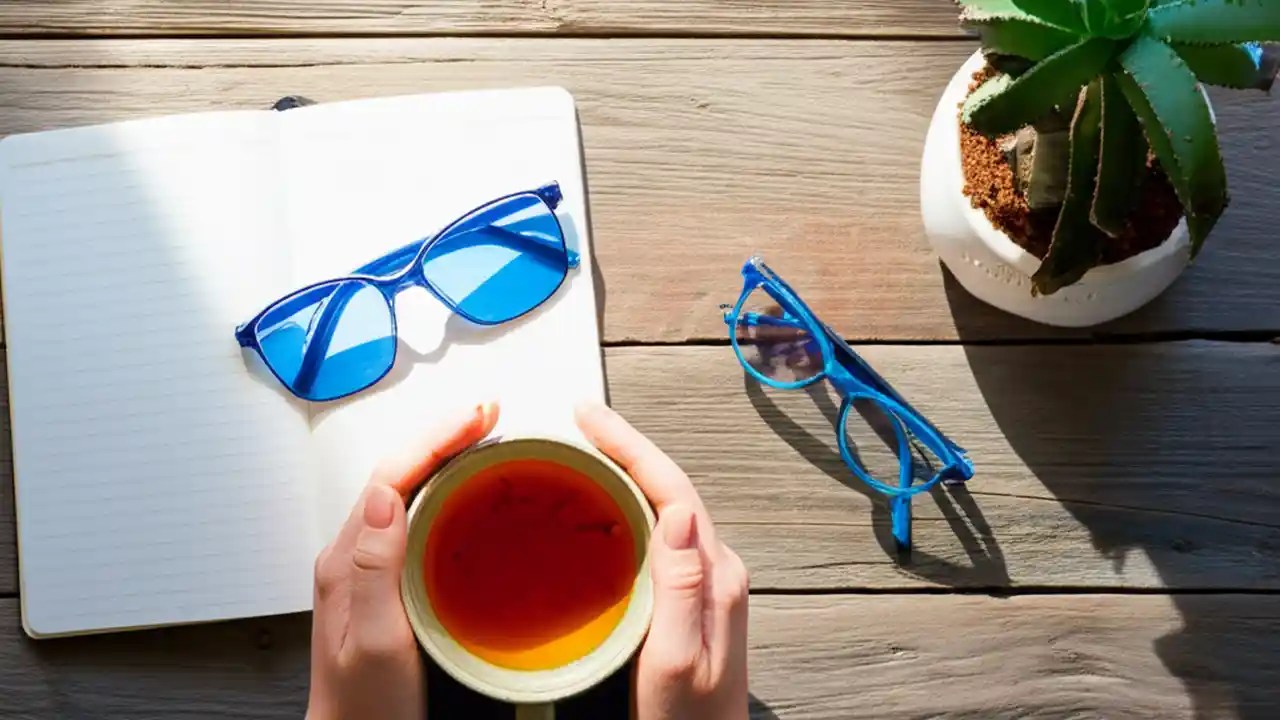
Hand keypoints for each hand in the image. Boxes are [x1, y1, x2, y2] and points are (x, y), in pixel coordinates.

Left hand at [306, 402, 499, 719]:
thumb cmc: (366, 708)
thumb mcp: (377, 641)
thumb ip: (376, 569)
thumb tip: (383, 495)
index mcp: (347, 560)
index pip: (390, 476)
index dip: (435, 438)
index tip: (475, 415)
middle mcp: (352, 555)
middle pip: (399, 474)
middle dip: (444, 435)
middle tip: (489, 414)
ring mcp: (367, 567)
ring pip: (407, 492)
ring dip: (445, 457)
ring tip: (484, 437)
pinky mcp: (386, 582)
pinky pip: (416, 519)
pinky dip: (446, 491)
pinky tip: (470, 492)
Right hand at [576, 403, 749, 719]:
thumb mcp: (674, 661)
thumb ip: (680, 589)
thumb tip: (676, 513)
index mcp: (715, 577)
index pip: (672, 489)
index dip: (630, 445)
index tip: (590, 416)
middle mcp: (716, 570)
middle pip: (670, 486)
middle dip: (626, 445)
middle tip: (581, 417)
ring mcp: (707, 582)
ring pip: (665, 504)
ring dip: (629, 468)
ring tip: (589, 445)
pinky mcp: (692, 597)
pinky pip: (660, 532)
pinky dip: (631, 503)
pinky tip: (607, 502)